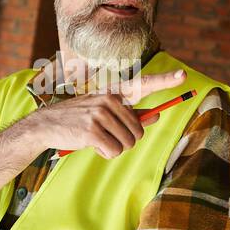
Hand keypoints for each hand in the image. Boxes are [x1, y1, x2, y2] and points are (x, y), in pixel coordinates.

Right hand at [24, 68, 184, 158]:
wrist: (46, 125)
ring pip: (127, 143)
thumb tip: (157, 116)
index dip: (165, 80)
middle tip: (106, 136)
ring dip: (115, 148)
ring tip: (97, 140)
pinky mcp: (92, 130)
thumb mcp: (104, 111)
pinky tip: (91, 145)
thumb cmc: (79, 119)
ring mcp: (100, 114)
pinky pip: (114, 151)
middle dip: (126, 140)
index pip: (144, 84)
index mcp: (114, 93)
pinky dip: (105, 154)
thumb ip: (131, 114)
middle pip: (138, 131)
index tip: (183, 76)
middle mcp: (109, 99)